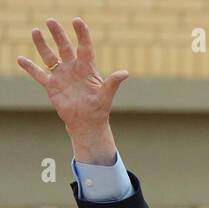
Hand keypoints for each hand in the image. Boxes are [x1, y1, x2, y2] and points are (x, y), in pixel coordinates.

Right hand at [17, 19, 126, 163]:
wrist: (87, 123)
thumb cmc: (99, 109)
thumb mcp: (106, 96)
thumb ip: (113, 83)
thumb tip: (125, 73)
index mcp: (87, 69)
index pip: (84, 47)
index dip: (82, 34)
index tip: (77, 21)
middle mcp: (73, 69)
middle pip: (64, 47)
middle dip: (58, 34)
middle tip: (51, 21)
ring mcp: (61, 76)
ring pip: (50, 56)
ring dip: (42, 44)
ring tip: (36, 31)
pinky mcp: (51, 85)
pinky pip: (38, 73)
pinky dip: (29, 67)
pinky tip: (20, 59)